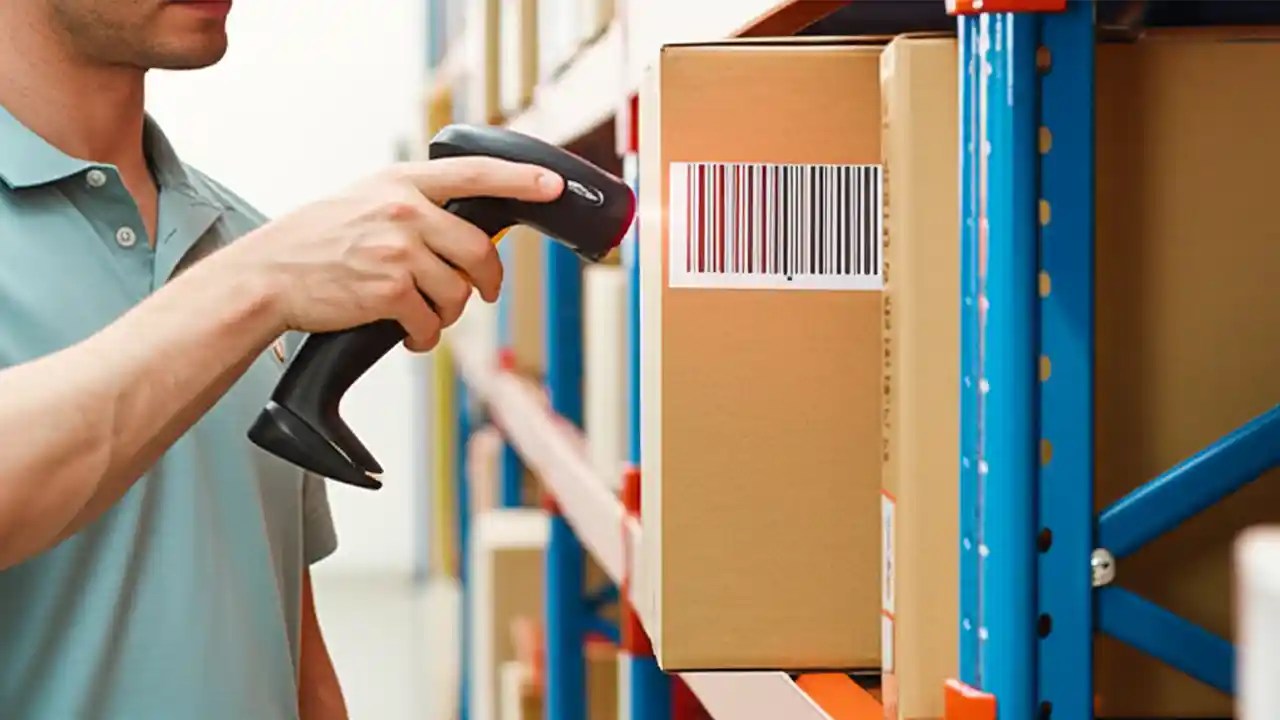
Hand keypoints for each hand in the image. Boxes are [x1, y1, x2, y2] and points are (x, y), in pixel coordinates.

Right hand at [222, 157, 563, 350]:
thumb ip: (414, 205)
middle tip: (481, 291)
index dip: (521, 179)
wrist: (269, 274)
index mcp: (402, 183)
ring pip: (458, 293)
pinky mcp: (389, 290)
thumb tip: (465, 231)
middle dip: (487, 280)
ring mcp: (397, 250)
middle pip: (480, 251)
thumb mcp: (366, 200)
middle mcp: (404, 211)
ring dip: (447, 314)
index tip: (552, 185)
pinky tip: (406, 332)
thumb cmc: (317, 240)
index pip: (474, 174)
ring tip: (421, 314)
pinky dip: (424, 336)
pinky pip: (431, 323)